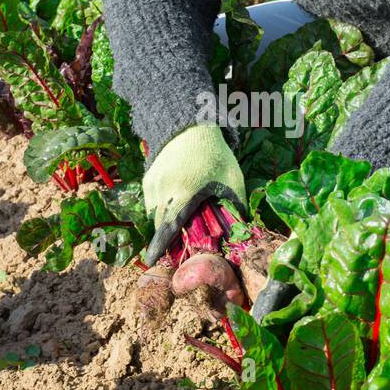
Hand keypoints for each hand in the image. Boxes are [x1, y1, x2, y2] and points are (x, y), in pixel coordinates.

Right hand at [142, 123, 246, 263]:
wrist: (191, 126)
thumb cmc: (215, 154)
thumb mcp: (232, 179)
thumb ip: (237, 206)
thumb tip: (242, 232)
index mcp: (183, 193)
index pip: (167, 228)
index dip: (160, 247)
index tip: (153, 262)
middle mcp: (162, 190)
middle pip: (159, 225)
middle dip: (166, 238)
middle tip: (178, 247)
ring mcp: (151, 184)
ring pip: (153, 214)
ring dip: (164, 223)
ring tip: (180, 223)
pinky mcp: (147, 179)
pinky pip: (151, 202)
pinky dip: (161, 209)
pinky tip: (175, 204)